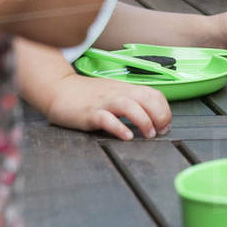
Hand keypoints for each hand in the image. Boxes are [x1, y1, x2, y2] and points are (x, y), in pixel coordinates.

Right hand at [44, 73, 171, 139]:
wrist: (60, 90)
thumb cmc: (89, 95)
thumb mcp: (115, 94)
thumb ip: (133, 102)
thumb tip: (153, 117)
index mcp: (127, 89)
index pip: (154, 95)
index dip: (165, 110)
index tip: (166, 125)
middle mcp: (118, 93)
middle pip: (146, 98)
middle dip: (160, 115)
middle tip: (161, 131)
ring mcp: (104, 103)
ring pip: (129, 106)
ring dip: (143, 120)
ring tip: (149, 135)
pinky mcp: (90, 113)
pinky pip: (106, 119)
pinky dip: (119, 127)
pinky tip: (126, 136)